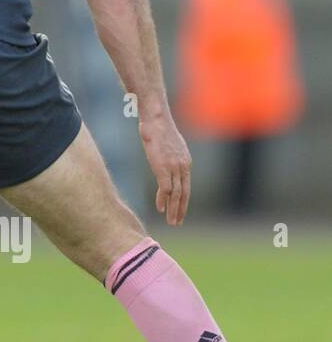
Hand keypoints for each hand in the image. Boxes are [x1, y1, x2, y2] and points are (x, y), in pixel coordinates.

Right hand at [140, 110, 191, 225]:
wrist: (156, 119)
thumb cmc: (158, 126)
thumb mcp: (167, 142)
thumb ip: (168, 152)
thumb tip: (162, 152)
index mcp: (185, 161)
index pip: (186, 185)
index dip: (183, 200)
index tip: (180, 210)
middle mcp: (183, 166)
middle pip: (184, 193)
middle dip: (181, 209)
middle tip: (178, 222)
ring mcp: (174, 168)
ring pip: (176, 194)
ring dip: (174, 209)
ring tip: (172, 221)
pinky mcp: (163, 168)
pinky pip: (165, 189)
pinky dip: (163, 200)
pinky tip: (161, 209)